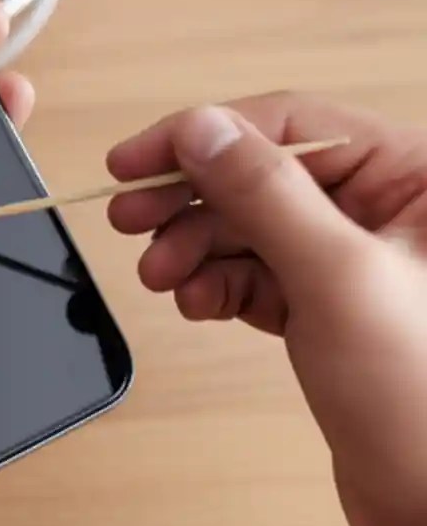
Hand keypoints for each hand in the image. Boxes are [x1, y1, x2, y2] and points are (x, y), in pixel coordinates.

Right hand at [107, 92, 426, 525]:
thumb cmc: (424, 399)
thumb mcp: (338, 277)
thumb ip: (264, 194)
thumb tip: (201, 129)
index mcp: (415, 178)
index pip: (290, 126)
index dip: (203, 137)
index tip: (135, 161)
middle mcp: (386, 211)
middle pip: (259, 176)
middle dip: (189, 200)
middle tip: (128, 218)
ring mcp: (355, 262)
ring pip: (247, 228)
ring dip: (193, 249)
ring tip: (161, 277)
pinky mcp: (328, 309)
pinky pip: (252, 276)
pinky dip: (214, 286)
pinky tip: (195, 304)